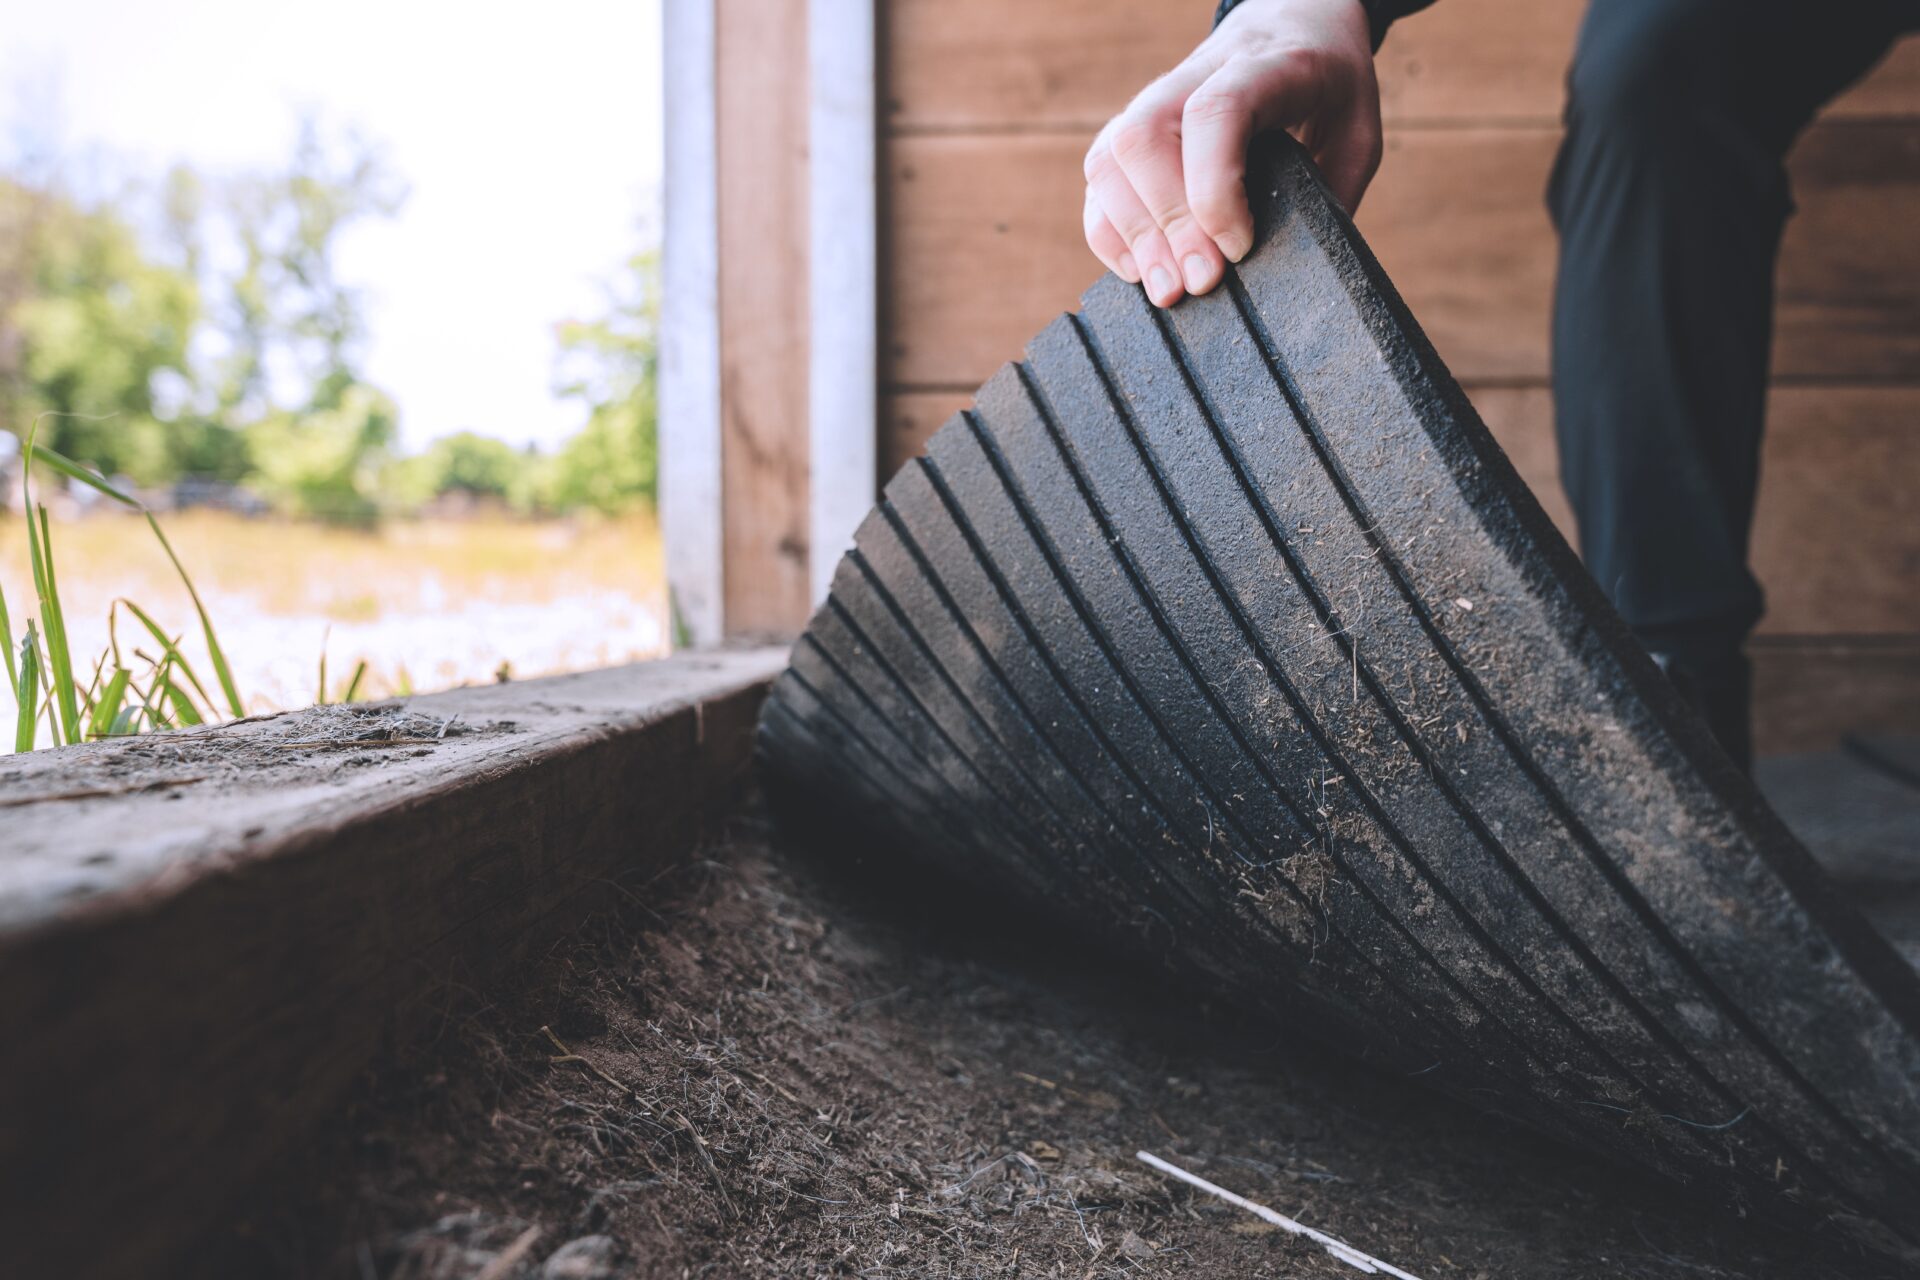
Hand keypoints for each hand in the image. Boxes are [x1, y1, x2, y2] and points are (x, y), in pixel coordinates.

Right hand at [1082, 0, 1382, 307]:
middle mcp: (1199, 74)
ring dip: (1132, 234)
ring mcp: (1159, 98)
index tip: (1238, 247)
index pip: (1216, 112)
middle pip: (1145, 137)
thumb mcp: (1359, 135)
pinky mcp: (1136, 125)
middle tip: (1199, 283)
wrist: (1300, 24)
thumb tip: (1290, 269)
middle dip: (1166, 224)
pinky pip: (1100, 176)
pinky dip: (1109, 230)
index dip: (1215, 188)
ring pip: (1111, 156)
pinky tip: (1139, 268)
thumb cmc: (1332, 87)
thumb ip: (1331, 193)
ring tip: (1167, 289)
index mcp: (1267, 66)